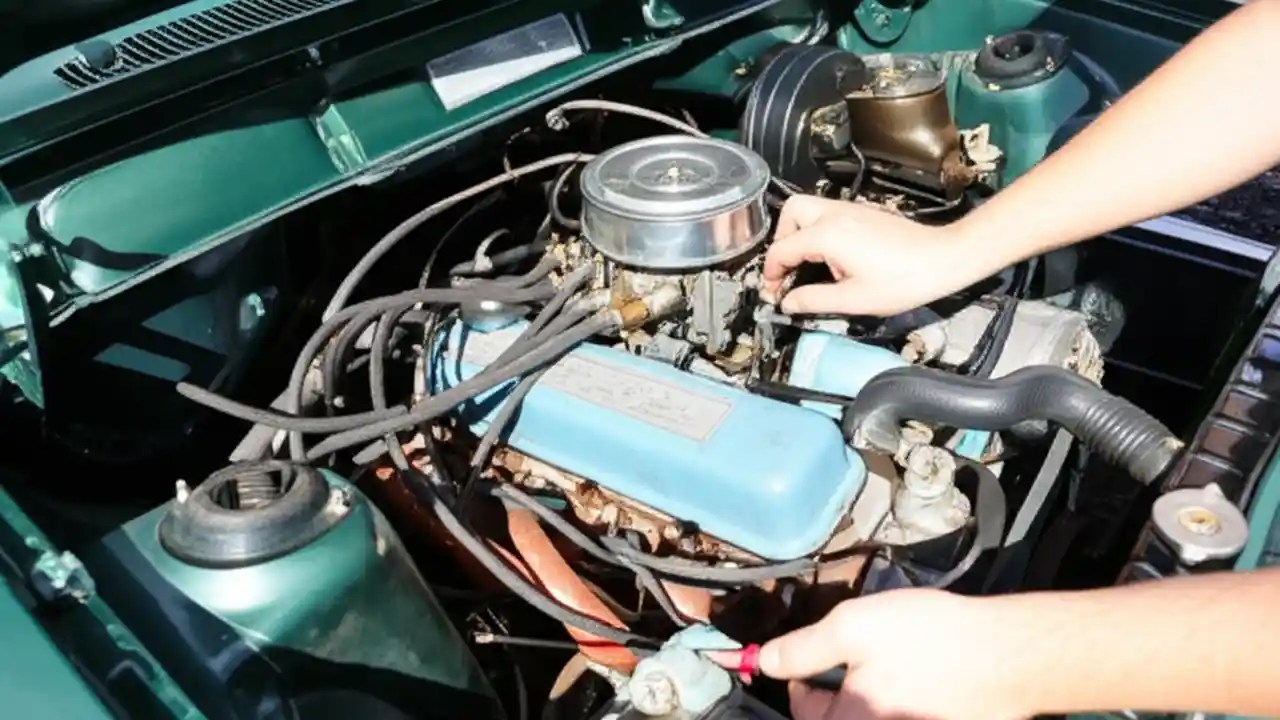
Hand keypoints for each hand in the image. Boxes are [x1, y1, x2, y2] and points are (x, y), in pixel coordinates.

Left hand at [759, 589, 1033, 719]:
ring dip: (874, 701)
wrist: (1010, 655)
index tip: (813, 665)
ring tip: (894, 670)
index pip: (804, 716)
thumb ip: (802, 650)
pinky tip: (923, 682)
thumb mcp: (852, 628)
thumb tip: (765, 663)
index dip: (800, 686)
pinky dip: (908, 705)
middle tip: (858, 664)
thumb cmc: (929, 638)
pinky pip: (911, 716)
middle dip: (839, 697)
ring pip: (875, 717)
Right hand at [760, 196, 987, 316]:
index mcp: (828, 234)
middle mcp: (835, 215)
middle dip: (781, 241)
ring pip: (808, 210)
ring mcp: (850, 210)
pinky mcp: (864, 214)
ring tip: (809, 265)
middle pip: (790, 213)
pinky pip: (827, 215)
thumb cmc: (904, 280)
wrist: (943, 259)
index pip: (782, 248)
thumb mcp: (854, 299)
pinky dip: (818, 232)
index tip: (774, 292)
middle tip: (788, 268)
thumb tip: (788, 303)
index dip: (771, 273)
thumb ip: (814, 300)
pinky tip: (833, 260)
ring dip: (799, 235)